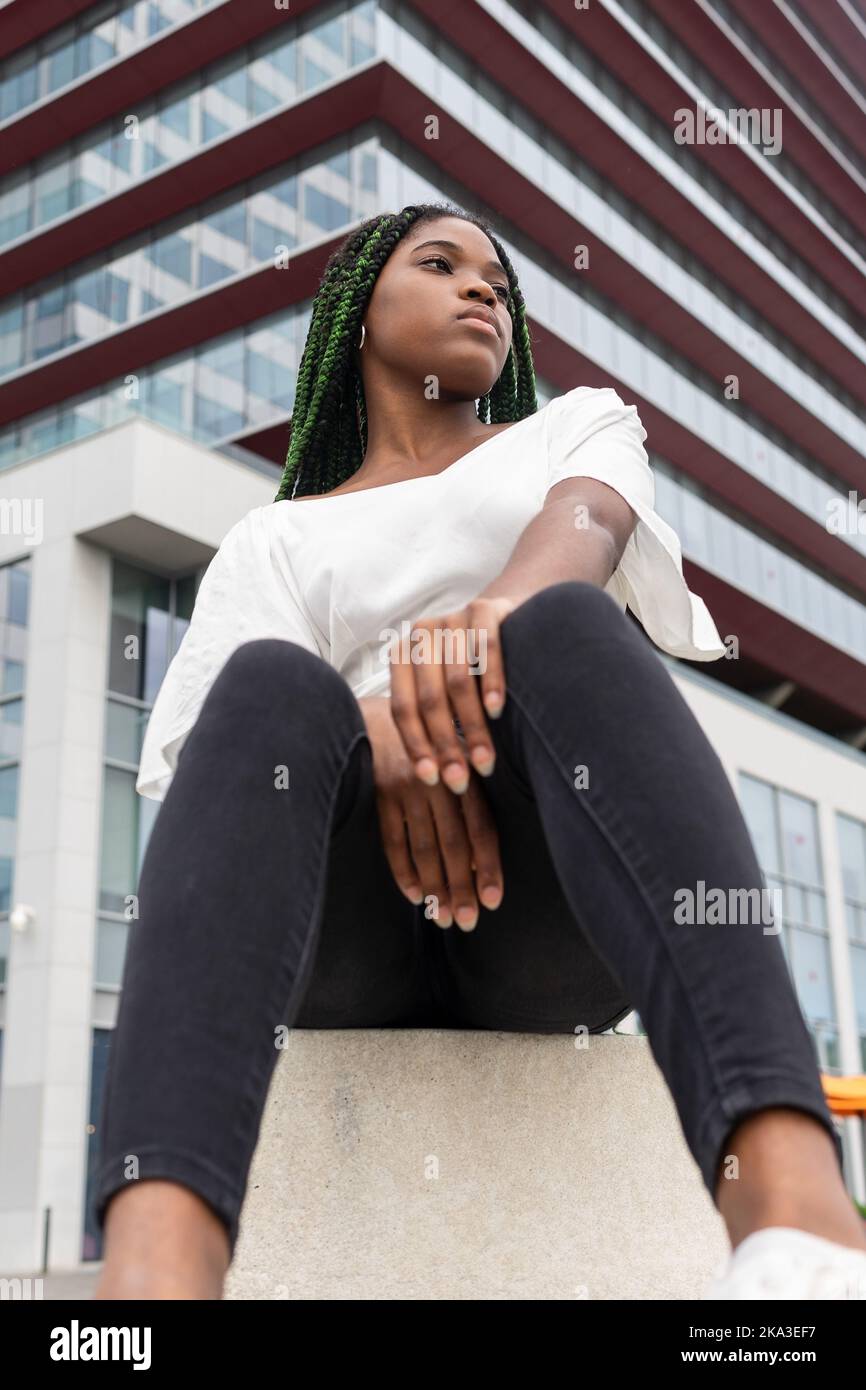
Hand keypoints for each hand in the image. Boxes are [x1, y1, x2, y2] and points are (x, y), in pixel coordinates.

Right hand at [358, 696, 503, 928]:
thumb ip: (472, 800)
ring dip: (434, 887)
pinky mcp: (380, 794)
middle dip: (461, 887)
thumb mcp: (457, 761)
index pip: (481, 827)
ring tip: (442, 918)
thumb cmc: (430, 747)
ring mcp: (407, 788)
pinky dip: (403, 870)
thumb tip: (478, 861)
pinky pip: (393, 840)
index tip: (492, 900)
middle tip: (467, 921)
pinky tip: (414, 896)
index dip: (487, 865)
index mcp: (465, 774)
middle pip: (453, 843)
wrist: (377, 717)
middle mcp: (439, 781)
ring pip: (423, 847)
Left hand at [387, 596, 516, 793]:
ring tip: (485, 761)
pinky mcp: (484, 608)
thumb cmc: (469, 666)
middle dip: (446, 745)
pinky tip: (496, 711)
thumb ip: (433, 721)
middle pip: (429, 699)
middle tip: (461, 780)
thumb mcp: (442, 689)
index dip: (416, 746)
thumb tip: (433, 778)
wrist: (504, 617)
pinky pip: (486, 649)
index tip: (432, 779)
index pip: (402, 708)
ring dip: (472, 726)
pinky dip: (491, 682)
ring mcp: (452, 618)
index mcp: (402, 654)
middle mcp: (421, 633)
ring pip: (458, 681)